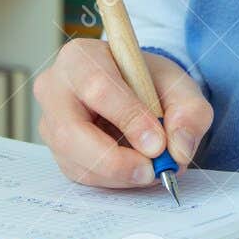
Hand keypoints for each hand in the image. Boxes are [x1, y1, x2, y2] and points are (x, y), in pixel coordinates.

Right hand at [34, 38, 212, 187]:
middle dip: (115, 160)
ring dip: (117, 174)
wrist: (133, 91)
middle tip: (151, 170)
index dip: (128, 118)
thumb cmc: (149, 82)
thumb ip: (189, 112)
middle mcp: (54, 88)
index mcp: (80, 57)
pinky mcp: (56, 150)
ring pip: (74, 159)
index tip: (158, 143)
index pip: (98, 87)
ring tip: (151, 168)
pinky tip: (134, 168)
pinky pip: (79, 174)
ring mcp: (50, 122)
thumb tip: (179, 149)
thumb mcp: (179, 86)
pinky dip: (112, 180)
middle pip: (70, 131)